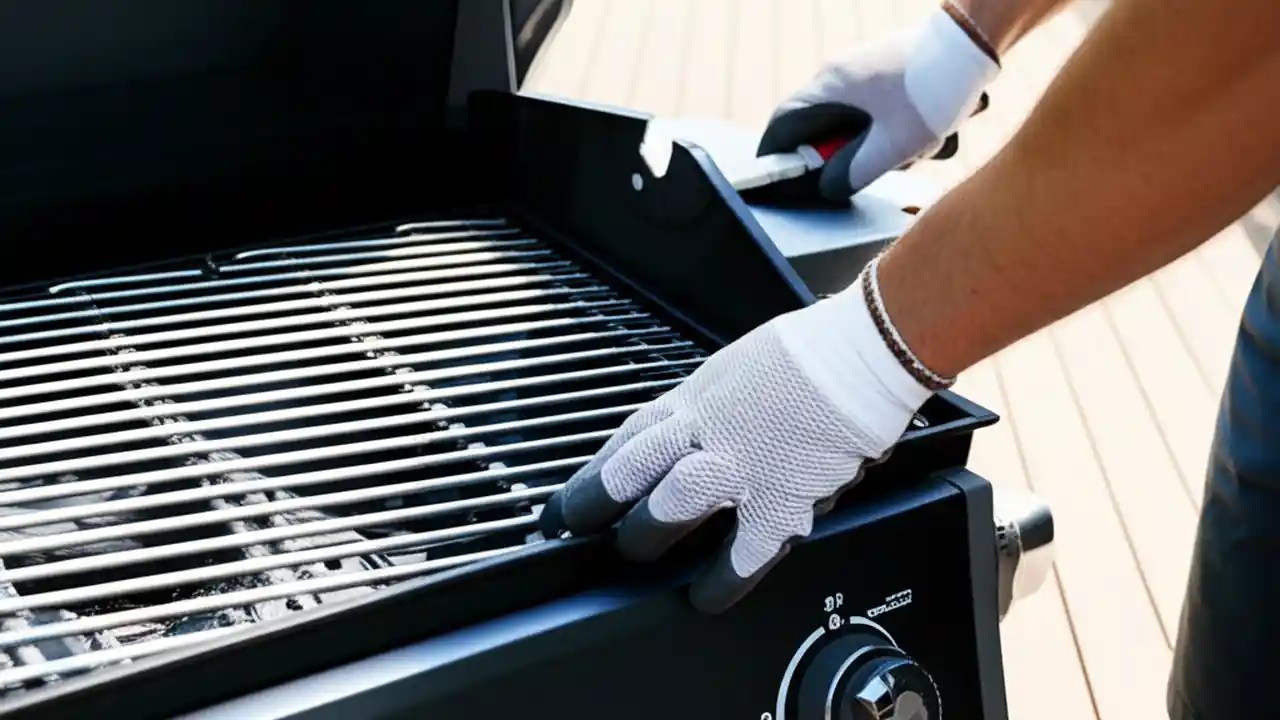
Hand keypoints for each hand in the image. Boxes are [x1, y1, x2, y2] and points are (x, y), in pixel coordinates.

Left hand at [539, 269, 935, 612]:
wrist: (859, 356)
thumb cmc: (802, 361)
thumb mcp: (729, 375)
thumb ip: (700, 414)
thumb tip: (681, 441)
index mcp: (691, 403)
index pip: (622, 445)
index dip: (589, 480)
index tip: (567, 507)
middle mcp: (705, 435)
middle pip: (630, 475)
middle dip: (600, 509)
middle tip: (590, 532)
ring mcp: (740, 470)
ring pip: (669, 509)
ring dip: (646, 536)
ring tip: (638, 552)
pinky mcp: (782, 502)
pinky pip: (742, 554)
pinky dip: (721, 580)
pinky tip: (706, 595)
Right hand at [758, 6, 998, 201]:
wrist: (973, 41)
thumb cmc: (933, 88)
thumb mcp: (894, 146)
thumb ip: (855, 173)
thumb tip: (830, 187)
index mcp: (830, 87)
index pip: (782, 125)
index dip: (780, 157)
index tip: (788, 183)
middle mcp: (840, 75)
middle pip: (823, 128)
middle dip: (848, 155)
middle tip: (875, 167)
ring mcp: (865, 71)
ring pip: (858, 123)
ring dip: (883, 145)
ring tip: (918, 145)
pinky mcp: (889, 72)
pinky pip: (882, 112)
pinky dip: (900, 129)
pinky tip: (931, 130)